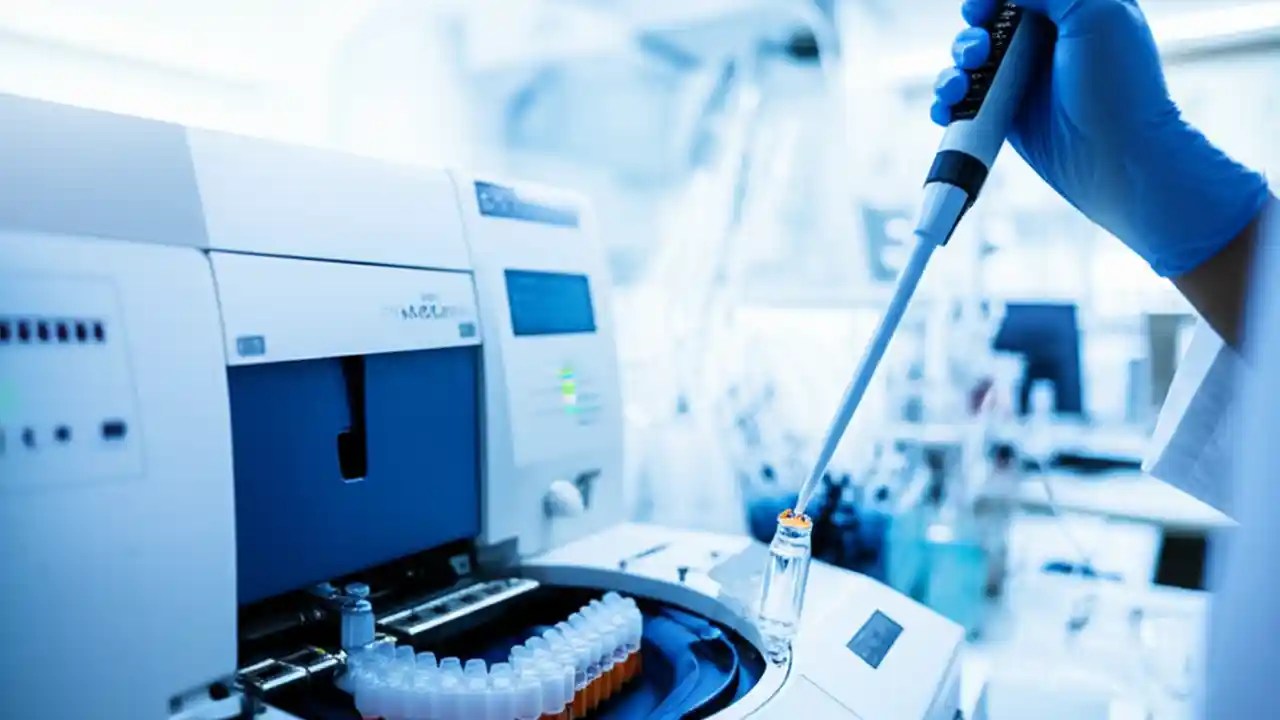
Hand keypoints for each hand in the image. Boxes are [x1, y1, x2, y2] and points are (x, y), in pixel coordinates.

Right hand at [932, 0, 1270, 276]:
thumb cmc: (1119, 84)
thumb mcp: (1097, 12)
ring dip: (953, 70)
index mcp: (1074, 9)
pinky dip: (947, 104)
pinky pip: (964, 103)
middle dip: (970, 34)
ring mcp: (1024, 80)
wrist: (1119, 156)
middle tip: (977, 51)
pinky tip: (948, 109)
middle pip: (987, 23)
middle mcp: (1046, 41)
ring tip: (960, 86)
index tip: (983, 8)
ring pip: (969, 63)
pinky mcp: (1006, 116)